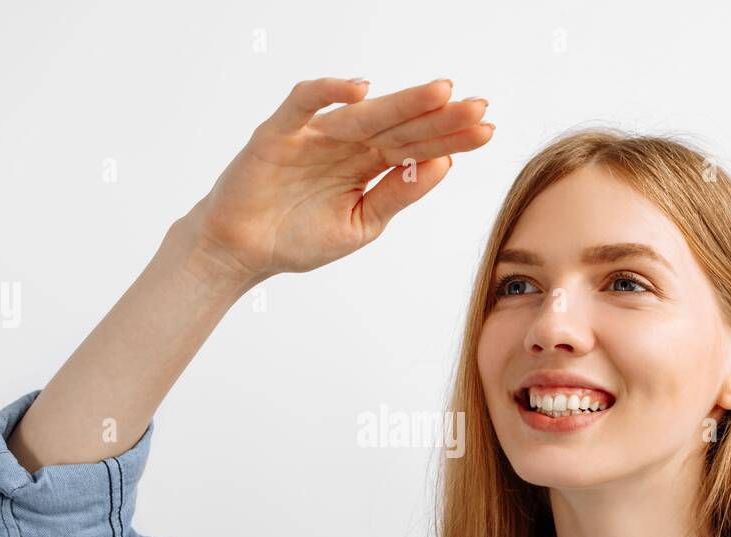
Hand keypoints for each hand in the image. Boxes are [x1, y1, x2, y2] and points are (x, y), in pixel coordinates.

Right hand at [181, 77, 492, 286]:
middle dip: (439, 115)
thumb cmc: (297, 238)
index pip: (418, 146)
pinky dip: (328, 92)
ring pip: (364, 112)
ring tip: (440, 92)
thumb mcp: (361, 224)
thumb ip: (397, 194)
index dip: (452, 137)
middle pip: (401, 124)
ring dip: (402, 101)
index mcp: (369, 164)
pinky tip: (360, 89)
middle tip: (478, 105)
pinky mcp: (280, 132)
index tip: (487, 130)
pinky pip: (304, 104)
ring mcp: (315, 134)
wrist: (242, 252)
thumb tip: (444, 165)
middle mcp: (347, 142)